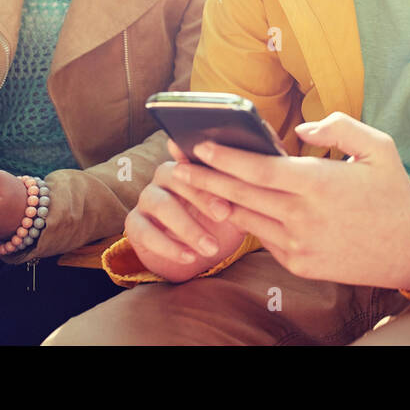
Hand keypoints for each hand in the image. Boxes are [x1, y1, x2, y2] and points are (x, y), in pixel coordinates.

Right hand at [124, 138, 247, 282]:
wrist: (200, 250)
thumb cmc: (224, 217)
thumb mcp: (240, 201)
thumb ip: (250, 180)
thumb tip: (274, 156)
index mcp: (191, 161)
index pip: (194, 151)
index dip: (205, 160)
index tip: (224, 172)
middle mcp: (165, 174)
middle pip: (176, 175)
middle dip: (201, 195)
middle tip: (225, 213)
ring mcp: (147, 197)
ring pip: (160, 204)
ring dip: (186, 226)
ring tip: (210, 247)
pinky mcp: (135, 223)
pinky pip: (143, 231)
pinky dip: (167, 245)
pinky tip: (188, 257)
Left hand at [182, 112, 409, 289]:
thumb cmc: (393, 190)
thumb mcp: (378, 146)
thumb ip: (339, 127)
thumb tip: (301, 130)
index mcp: (320, 184)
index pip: (259, 170)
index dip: (225, 158)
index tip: (200, 146)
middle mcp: (304, 217)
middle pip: (241, 196)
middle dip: (205, 179)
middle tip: (177, 166)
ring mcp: (299, 245)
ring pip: (247, 218)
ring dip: (220, 201)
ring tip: (196, 185)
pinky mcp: (299, 264)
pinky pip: (264, 238)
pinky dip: (249, 220)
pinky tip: (234, 206)